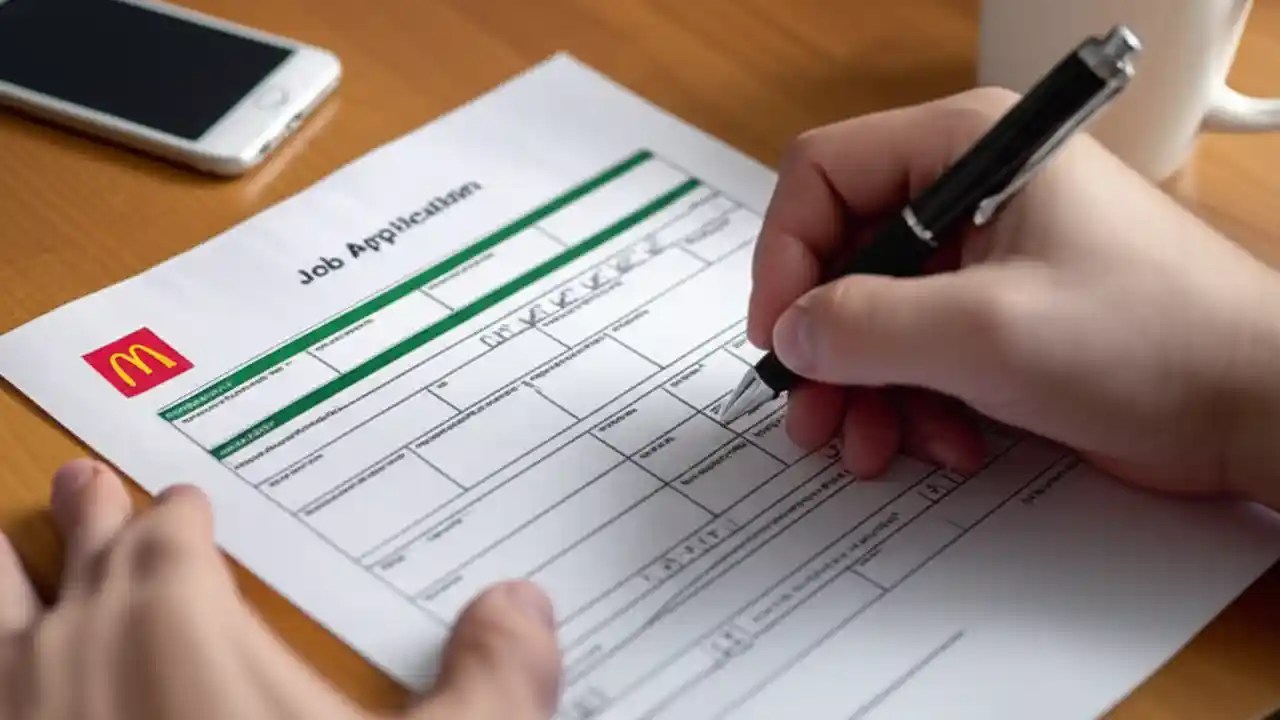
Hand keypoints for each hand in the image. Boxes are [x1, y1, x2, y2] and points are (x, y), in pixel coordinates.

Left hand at [0, 460, 561, 719]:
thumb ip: (496, 679)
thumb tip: (523, 604)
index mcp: (184, 636)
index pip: (169, 547)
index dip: (176, 519)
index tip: (183, 505)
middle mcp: (86, 674)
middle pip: (84, 577)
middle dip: (91, 528)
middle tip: (91, 484)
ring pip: (2, 633)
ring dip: (5, 584)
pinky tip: (5, 685)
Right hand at [748, 88, 1279, 507]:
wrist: (1256, 406)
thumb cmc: (1156, 340)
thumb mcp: (989, 332)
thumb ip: (868, 326)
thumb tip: (790, 335)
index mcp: (969, 147)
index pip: (825, 175)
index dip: (786, 257)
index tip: (779, 337)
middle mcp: (969, 192)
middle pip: (843, 257)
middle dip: (826, 347)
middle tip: (815, 417)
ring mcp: (985, 258)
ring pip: (874, 316)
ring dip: (865, 390)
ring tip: (874, 448)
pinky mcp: (999, 316)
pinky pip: (919, 353)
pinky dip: (914, 406)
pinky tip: (944, 444)